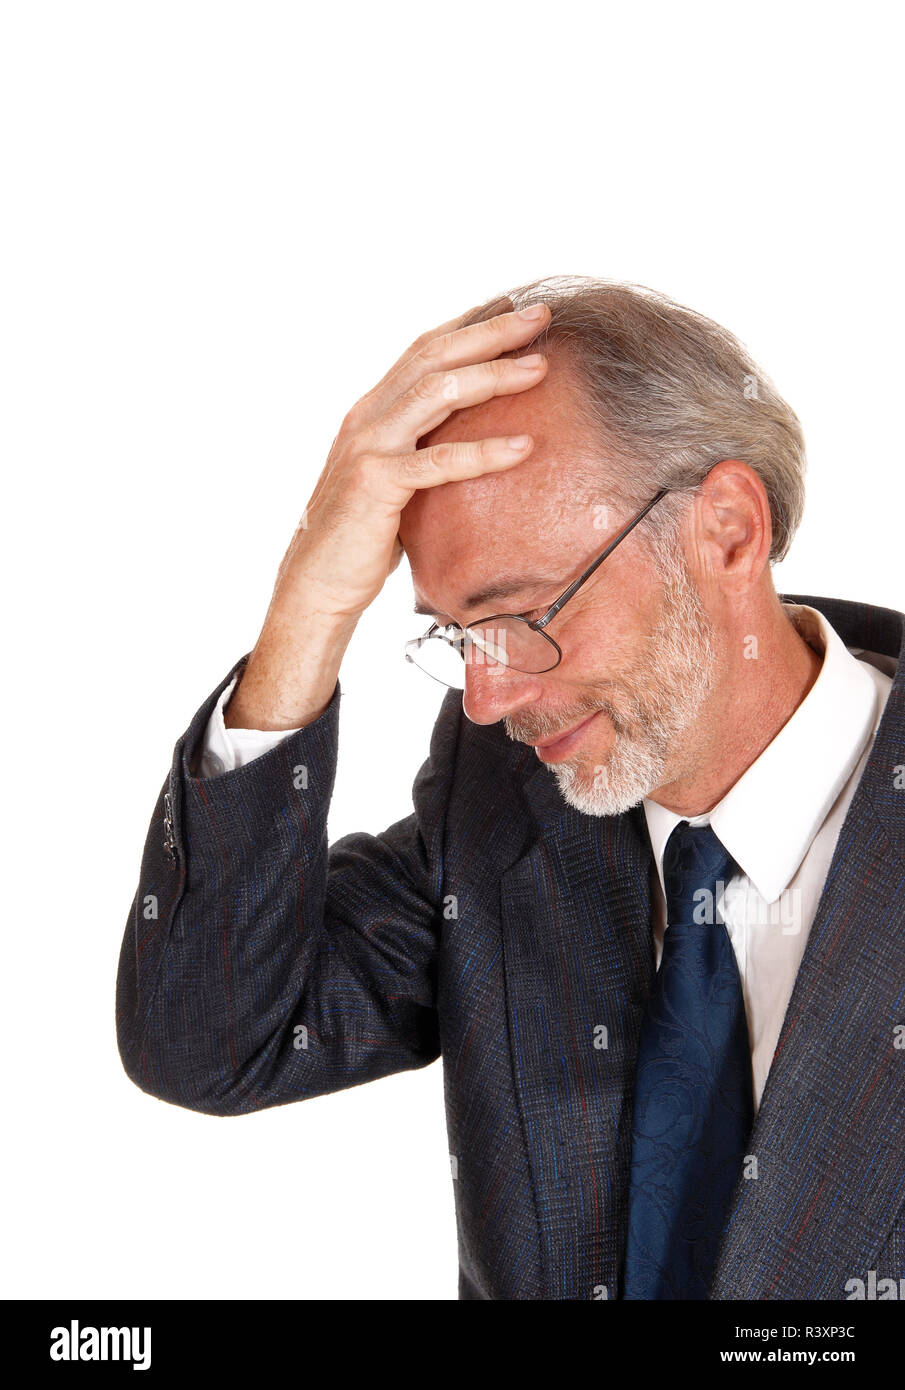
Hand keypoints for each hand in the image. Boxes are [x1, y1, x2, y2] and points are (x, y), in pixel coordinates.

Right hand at [273, 299, 550, 621]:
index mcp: (373, 411)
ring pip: (436, 392)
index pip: (424, 350)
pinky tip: (524, 447)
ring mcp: (369, 446)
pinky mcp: (376, 484)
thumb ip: (422, 453)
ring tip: (541, 368)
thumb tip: (471, 445)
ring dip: (493, 375)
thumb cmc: (362, 539)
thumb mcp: (394, 482)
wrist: (316, 584)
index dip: (470, 324)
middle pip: (434, 355)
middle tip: (541, 316)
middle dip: (490, 332)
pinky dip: (484, 453)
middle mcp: (368, 417)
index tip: (516, 307)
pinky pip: (438, 462)